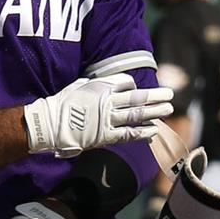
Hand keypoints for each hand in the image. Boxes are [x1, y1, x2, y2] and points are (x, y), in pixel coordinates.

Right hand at [23, 74, 174, 157]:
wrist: (49, 124)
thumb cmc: (61, 104)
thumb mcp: (78, 86)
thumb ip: (95, 84)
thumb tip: (104, 83)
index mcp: (100, 87)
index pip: (125, 82)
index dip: (134, 85)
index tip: (138, 89)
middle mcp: (107, 101)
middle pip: (137, 97)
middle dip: (155, 96)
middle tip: (170, 95)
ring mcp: (107, 119)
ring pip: (136, 114)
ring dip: (154, 112)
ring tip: (168, 109)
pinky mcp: (105, 136)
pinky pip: (128, 134)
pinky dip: (142, 132)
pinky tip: (154, 130)